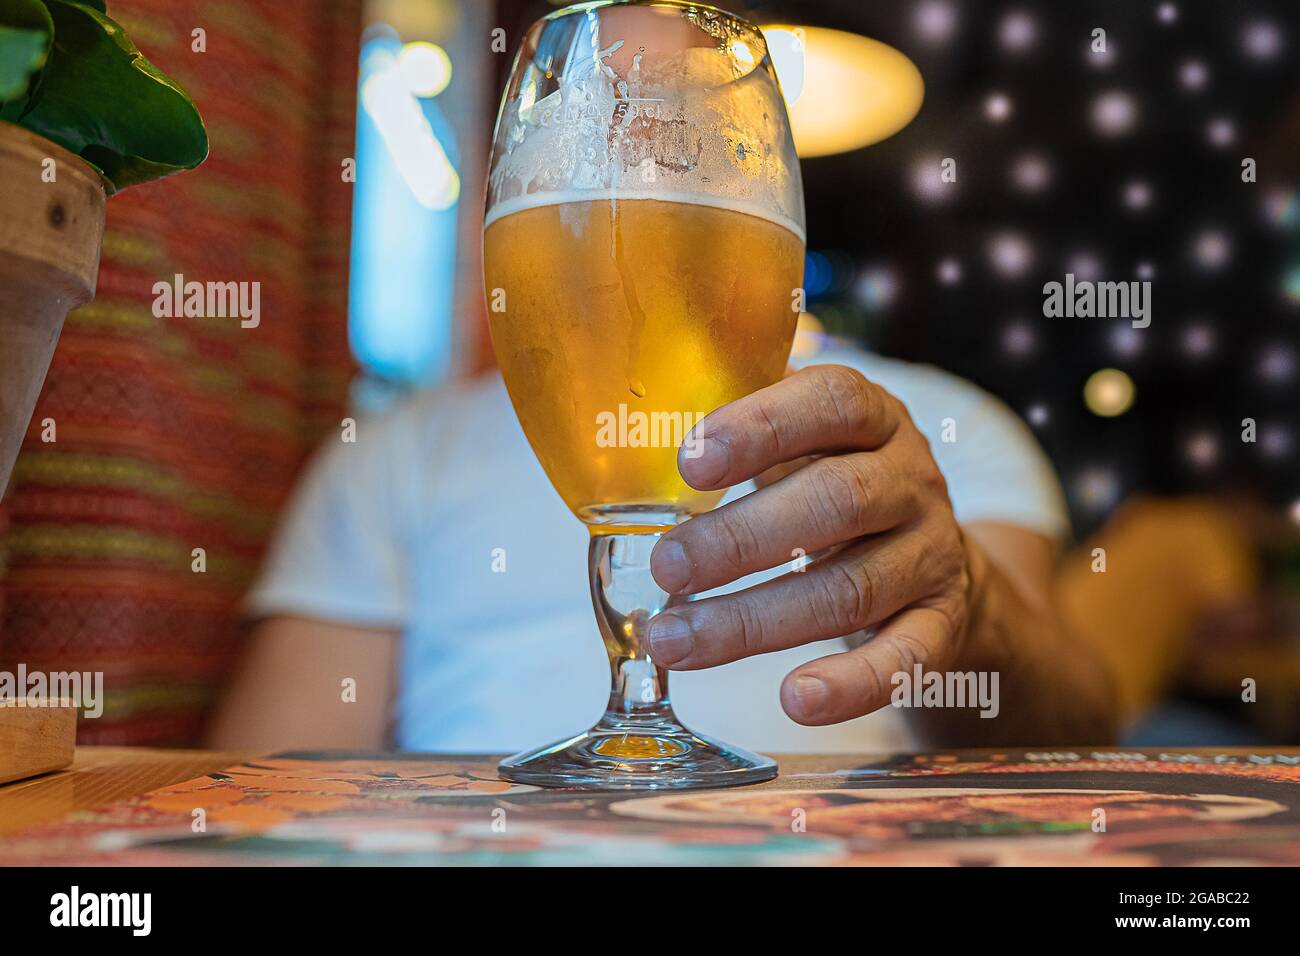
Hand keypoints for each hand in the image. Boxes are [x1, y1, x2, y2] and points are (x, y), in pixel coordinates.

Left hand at [647, 365, 979, 725]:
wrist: (929, 551)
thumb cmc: (830, 483)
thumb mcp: (800, 443)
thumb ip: (740, 436)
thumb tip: (634, 439)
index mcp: (871, 418)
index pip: (830, 402)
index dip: (762, 428)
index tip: (690, 463)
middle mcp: (911, 479)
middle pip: (837, 502)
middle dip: (741, 538)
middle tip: (665, 566)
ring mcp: (932, 553)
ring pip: (852, 588)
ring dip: (756, 621)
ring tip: (676, 640)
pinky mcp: (943, 622)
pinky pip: (907, 659)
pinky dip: (853, 684)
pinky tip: (795, 700)